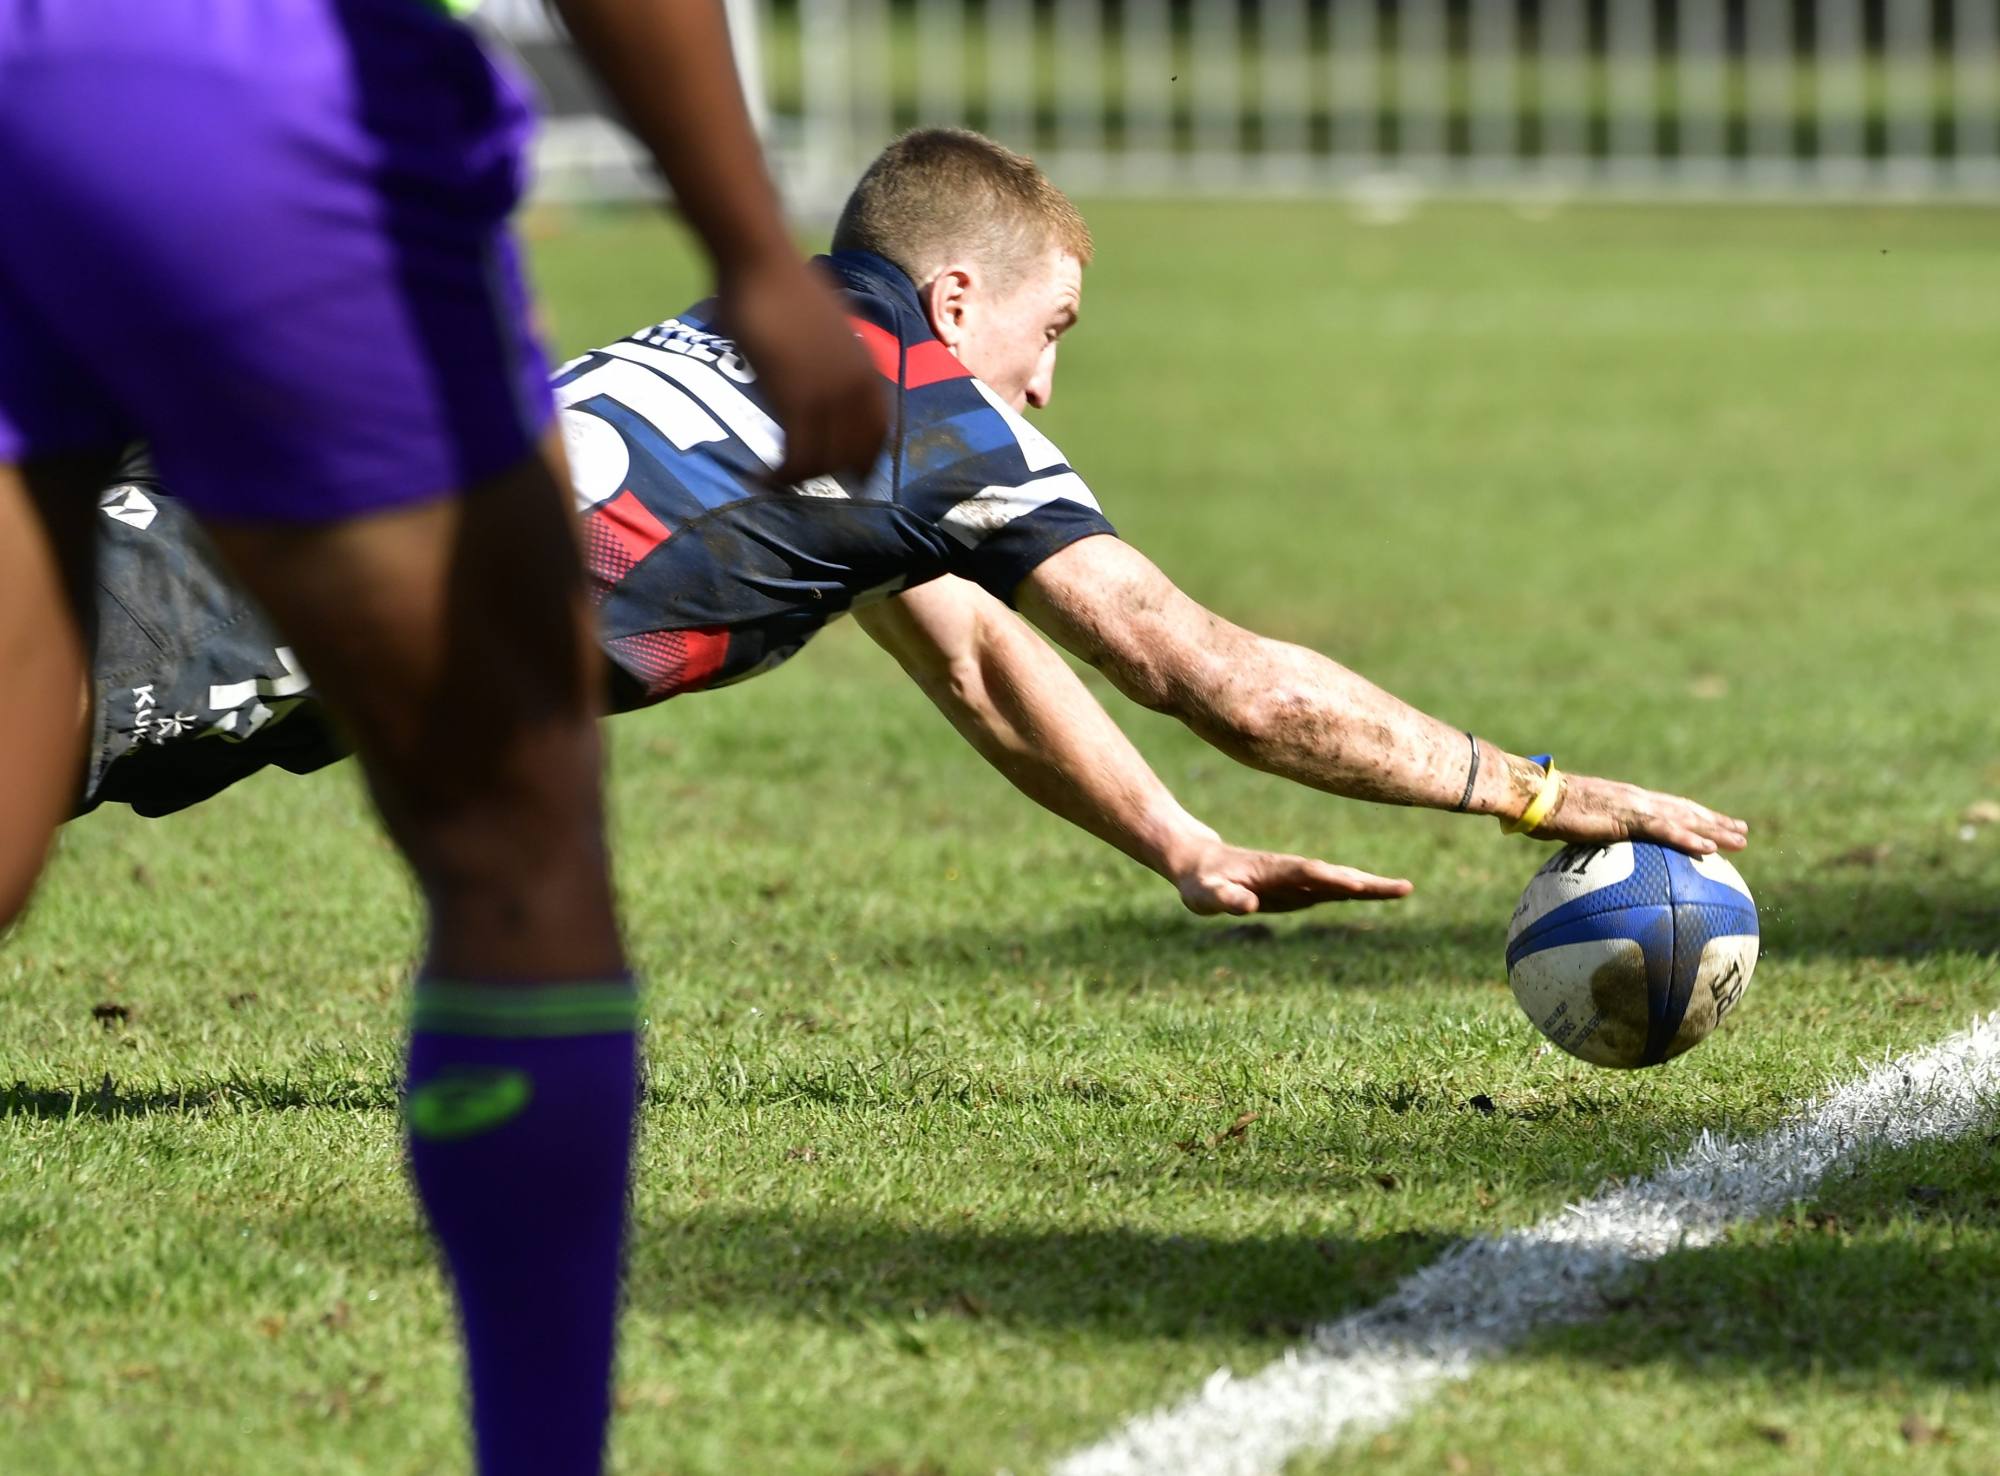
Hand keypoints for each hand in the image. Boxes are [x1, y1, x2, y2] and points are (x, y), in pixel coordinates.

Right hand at [716, 254, 889, 485]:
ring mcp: (829, 395)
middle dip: (828, 475)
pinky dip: (779, 476)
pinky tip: (759, 479)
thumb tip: (815, 349)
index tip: (846, 474)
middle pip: (855, 454)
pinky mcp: (796, 401)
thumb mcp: (826, 319)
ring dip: (798, 480)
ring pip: (825, 462)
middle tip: (799, 483)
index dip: (864, 458)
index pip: (881, 431)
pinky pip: (797, 458)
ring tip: (771, 482)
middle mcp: (856, 386)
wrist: (761, 261)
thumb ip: (830, 346)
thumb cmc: (784, 281)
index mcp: (866, 367)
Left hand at [1170, 838, 1412, 916]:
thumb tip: (1249, 905)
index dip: (1335, 879)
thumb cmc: (1200, 882)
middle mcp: (1291, 872)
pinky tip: (1374, 894)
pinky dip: (1355, 892)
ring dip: (1369, 886)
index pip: (1310, 874)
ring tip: (1403, 889)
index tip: (1360, 885)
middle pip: (1336, 875)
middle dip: (1368, 882)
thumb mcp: (1204, 896)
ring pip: (1339, 882)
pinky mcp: (1297, 889)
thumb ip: (1225, 899)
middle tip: (1404, 888)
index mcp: (1273, 870)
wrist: (1199, 864)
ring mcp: (1297, 880)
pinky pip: (1331, 890)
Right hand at [1534, 773, 1749, 855]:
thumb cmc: (1543, 811)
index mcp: (1625, 800)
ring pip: (1684, 818)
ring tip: (1740, 840)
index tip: (1715, 825)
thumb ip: (1586, 840)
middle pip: (1685, 810)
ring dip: (1714, 829)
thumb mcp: (1571, 828)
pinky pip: (1664, 831)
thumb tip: (1587, 866)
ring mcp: (1633, 805)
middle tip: (1742, 832)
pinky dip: (1688, 839)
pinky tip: (1708, 849)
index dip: (1694, 816)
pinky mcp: (1625, 816)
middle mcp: (1636, 798)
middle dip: (1716, 821)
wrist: (1533, 796)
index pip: (1667, 808)